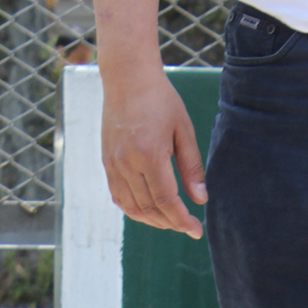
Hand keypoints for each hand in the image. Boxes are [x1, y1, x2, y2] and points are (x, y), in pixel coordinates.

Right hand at [101, 69, 206, 237]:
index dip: (182, 220)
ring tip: (171, 221)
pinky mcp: (107, 163)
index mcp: (149, 154)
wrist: (127, 77)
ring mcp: (113, 164)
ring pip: (132, 208)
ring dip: (153, 220)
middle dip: (171, 223)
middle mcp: (127, 163)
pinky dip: (135, 210)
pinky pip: (119, 197)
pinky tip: (149, 211)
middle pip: (150, 208)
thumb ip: (191, 167)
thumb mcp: (183, 129)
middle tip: (188, 225)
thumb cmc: (160, 99)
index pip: (166, 201)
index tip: (196, 230)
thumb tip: (200, 199)